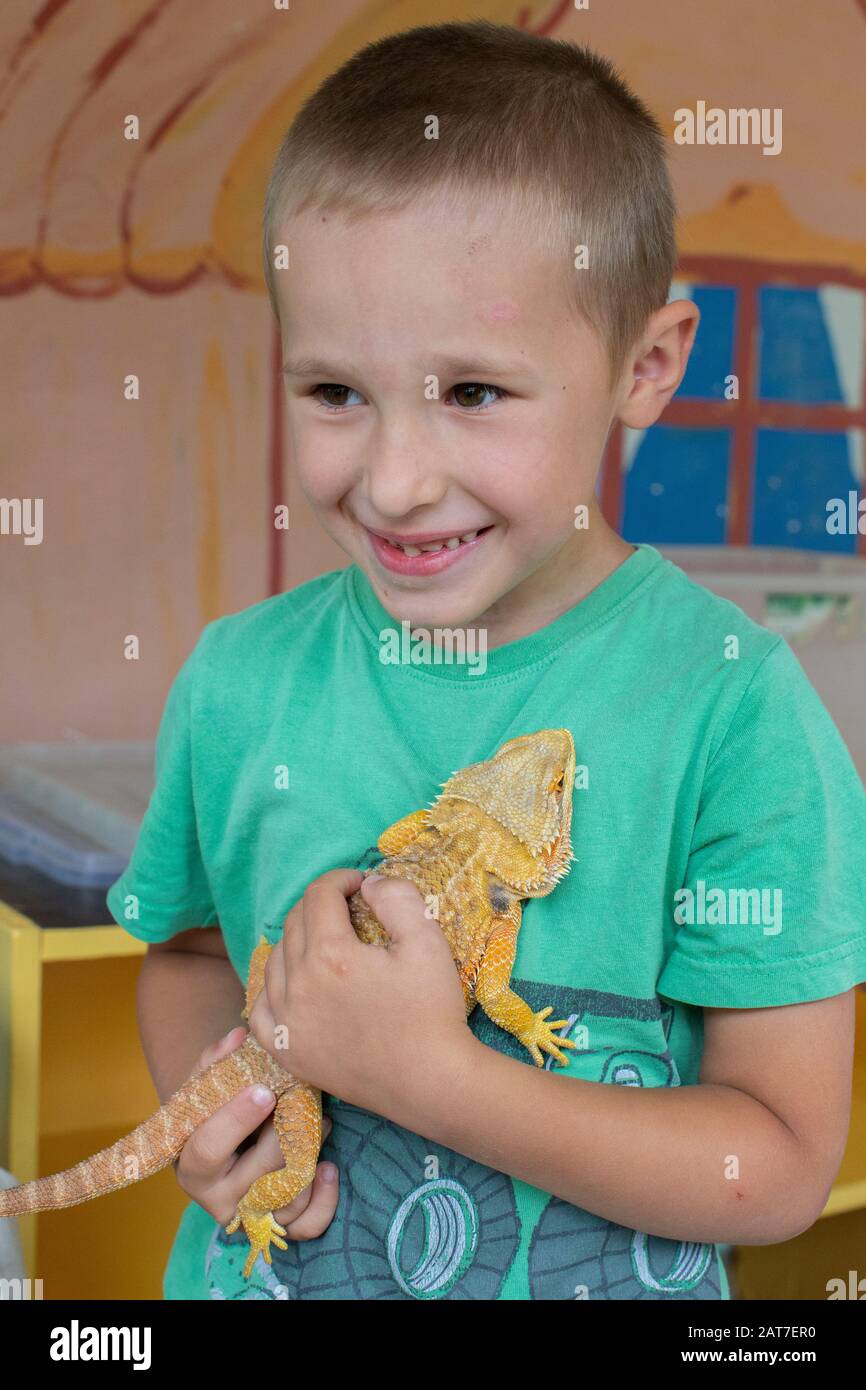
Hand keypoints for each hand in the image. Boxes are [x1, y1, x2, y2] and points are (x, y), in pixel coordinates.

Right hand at [172, 1026, 338, 1238]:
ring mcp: (250, 1215)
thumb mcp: (207, 1088)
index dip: (235, 1120)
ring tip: (322, 1123)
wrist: (224, 1149)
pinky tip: (329, 1168)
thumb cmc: (215, 1113)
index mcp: (191, 1164)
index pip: (207, 1148)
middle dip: (286, 1133)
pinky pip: (306, 1226)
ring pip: (286, 1200)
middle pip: (259, 1172)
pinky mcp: (277, 1226)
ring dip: (310, 1158)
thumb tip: (239, 1036)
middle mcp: (218, 1198)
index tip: (263, 1090)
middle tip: (304, 1100)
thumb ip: (216, 1061)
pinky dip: (323, 1200)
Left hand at [248, 868, 470, 1118]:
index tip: (359, 884)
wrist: (430, 1081)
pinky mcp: (287, 1051)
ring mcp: (286, 1022)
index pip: (319, 895)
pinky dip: (274, 988)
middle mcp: (298, 985)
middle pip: (294, 922)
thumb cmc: (432, 1010)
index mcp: (330, 954)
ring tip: (327, 944)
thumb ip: (397, 897)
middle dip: (320, 905)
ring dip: (297, 941)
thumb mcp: (427, 940)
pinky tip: (296, 985)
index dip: (340, 879)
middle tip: (348, 909)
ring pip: (274, 961)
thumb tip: (368, 884)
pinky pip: (260, 1008)